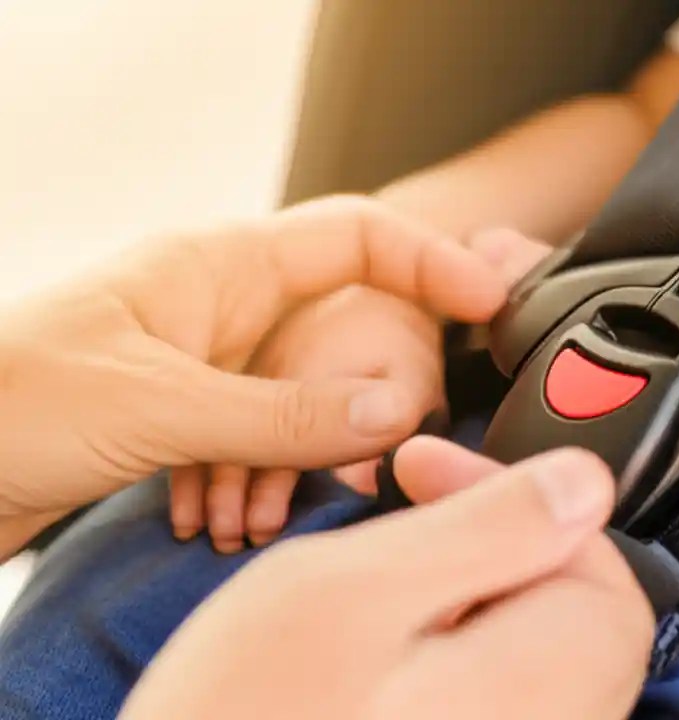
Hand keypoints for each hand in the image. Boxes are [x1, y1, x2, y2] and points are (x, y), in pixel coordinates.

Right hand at [120, 445, 653, 719]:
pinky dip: (444, 658)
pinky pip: (489, 700)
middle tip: (402, 518)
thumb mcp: (354, 591)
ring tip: (376, 587)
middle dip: (492, 547)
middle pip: (567, 617)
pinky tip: (376, 653)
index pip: (598, 570)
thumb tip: (585, 483)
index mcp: (541, 686)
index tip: (430, 472)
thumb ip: (488, 529)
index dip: (520, 501)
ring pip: (527, 659)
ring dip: (465, 600)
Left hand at [168, 228, 550, 551]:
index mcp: (219, 267)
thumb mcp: (155, 407)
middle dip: (371, 393)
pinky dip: (247, 482)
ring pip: (294, 397)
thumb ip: (283, 414)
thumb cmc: (4, 397)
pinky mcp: (170, 414)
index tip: (493, 305)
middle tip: (408, 451)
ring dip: (298, 458)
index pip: (358, 235)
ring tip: (271, 517)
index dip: (434, 262)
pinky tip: (224, 526)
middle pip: (339, 326)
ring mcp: (194, 361)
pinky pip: (242, 439)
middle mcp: (219, 307)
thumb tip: (397, 416)